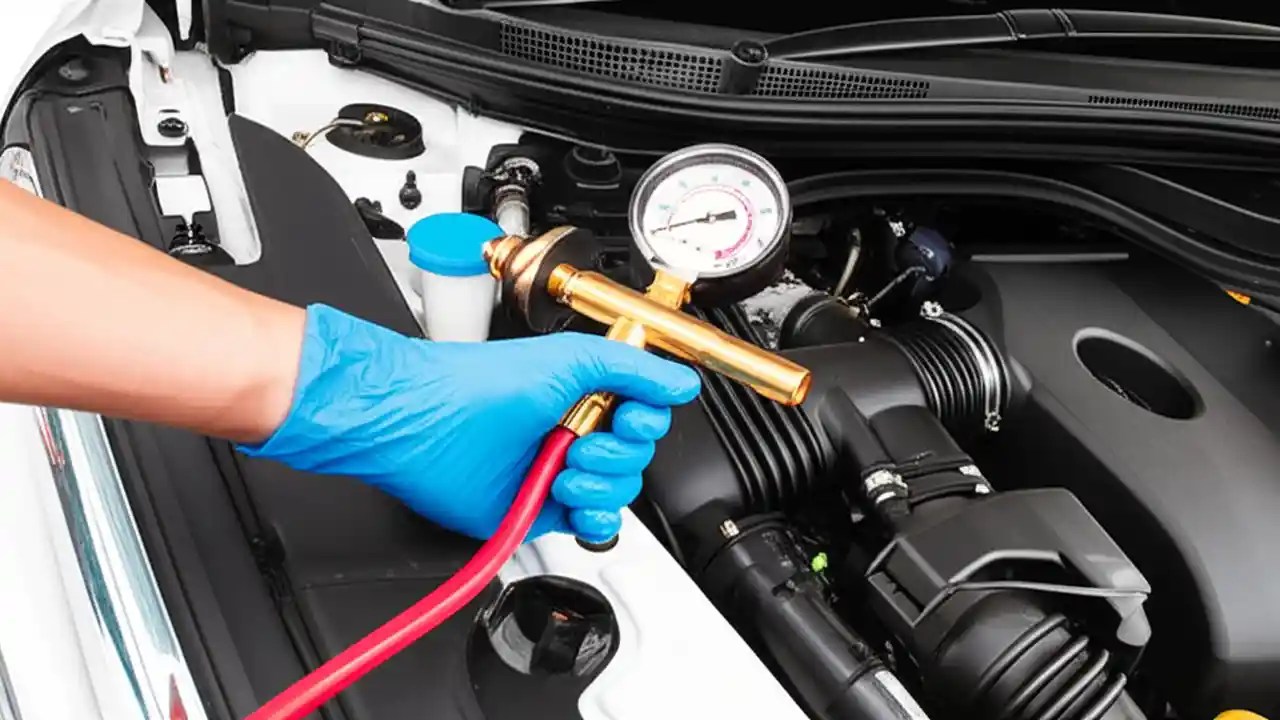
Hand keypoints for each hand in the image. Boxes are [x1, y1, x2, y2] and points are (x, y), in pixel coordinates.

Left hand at [237, 304, 700, 541]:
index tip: (629, 416)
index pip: (644, 415)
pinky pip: (590, 525)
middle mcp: (572, 431)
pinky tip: (577, 503)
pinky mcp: (538, 508)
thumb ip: (635, 369)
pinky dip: (594, 520)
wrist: (425, 423)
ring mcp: (556, 471)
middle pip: (636, 458)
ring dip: (600, 484)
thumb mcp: (572, 359)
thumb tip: (683, 382)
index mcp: (583, 392)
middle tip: (582, 441)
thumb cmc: (481, 383)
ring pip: (617, 493)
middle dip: (618, 454)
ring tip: (563, 469)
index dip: (646, 422)